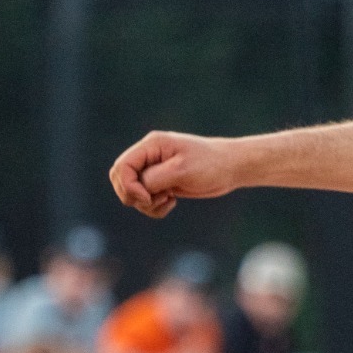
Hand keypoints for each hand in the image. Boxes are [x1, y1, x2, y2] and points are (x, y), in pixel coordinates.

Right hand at [109, 131, 241, 217]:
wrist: (231, 168)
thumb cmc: (211, 165)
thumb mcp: (182, 170)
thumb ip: (155, 178)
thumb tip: (138, 189)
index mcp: (152, 145)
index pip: (122, 166)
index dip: (128, 186)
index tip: (147, 197)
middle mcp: (149, 156)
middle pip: (121, 179)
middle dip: (133, 196)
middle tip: (155, 200)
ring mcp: (154, 170)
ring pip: (132, 192)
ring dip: (146, 204)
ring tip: (168, 200)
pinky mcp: (162, 183)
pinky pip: (145, 200)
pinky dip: (154, 207)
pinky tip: (173, 202)